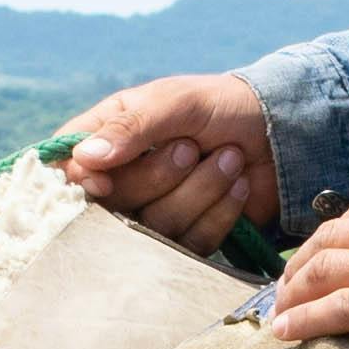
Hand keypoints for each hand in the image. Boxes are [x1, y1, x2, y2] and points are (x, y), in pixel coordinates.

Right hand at [62, 74, 274, 252]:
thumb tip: (84, 158)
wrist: (281, 133)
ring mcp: (152, 216)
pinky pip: (188, 245)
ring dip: (197, 191)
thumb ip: (131, 126)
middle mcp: (120, 182)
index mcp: (104, 140)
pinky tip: (237, 185)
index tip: (103, 184)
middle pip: (110, 206)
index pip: (67, 172)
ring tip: (229, 158)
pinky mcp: (185, 243)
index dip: (81, 185)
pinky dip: (217, 213)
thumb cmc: (220, 107)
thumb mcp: (176, 102)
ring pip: (152, 228)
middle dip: (157, 177)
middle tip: (190, 147)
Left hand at [266, 151, 348, 348]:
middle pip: (336, 235)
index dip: (340, 226)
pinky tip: (284, 331)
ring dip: (293, 288)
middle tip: (288, 281)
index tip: (329, 245)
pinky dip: (305, 318)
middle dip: (302, 259)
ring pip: (327, 268)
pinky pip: (342, 309)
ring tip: (278, 308)